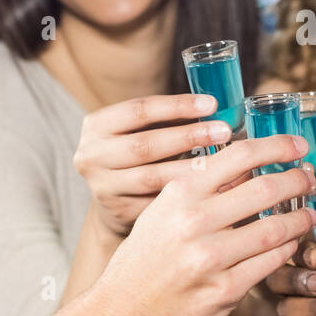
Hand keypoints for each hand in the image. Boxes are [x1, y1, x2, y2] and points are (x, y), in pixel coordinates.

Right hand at [74, 93, 235, 238]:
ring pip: (152, 178)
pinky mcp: (119, 212)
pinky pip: (158, 203)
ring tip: (224, 160)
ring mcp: (103, 187)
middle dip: (188, 136)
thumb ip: (169, 118)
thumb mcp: (141, 128)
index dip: (177, 105)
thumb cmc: (138, 151)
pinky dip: (187, 195)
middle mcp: (91, 156)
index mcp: (96, 125)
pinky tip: (214, 188)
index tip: (212, 103)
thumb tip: (217, 109)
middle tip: (223, 131)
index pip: (139, 110)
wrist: (114, 195)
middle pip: (145, 145)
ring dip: (192, 168)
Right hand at [100, 133, 315, 315]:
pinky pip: (269, 264)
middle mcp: (194, 221)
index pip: (240, 155)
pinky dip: (286, 251)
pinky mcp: (224, 291)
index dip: (277, 146)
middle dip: (297, 181)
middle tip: (309, 180)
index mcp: (180, 193)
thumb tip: (253, 164)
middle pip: (265, 189)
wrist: (124, 313)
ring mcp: (210, 259)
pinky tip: (290, 244)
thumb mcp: (164, 210)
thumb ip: (204, 187)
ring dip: (299, 219)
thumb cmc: (148, 256)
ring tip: (307, 215)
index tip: (298, 146)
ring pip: (274, 230)